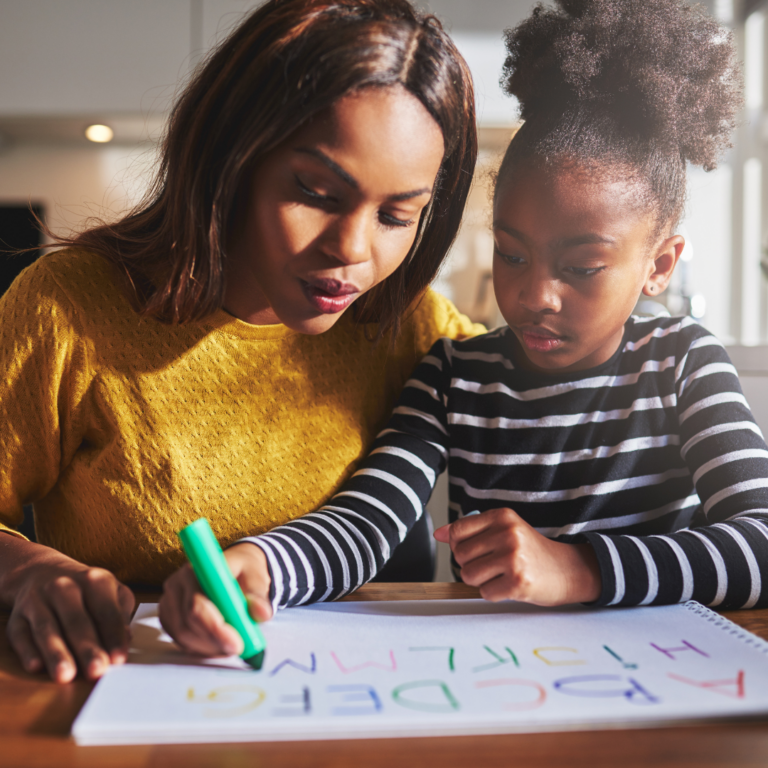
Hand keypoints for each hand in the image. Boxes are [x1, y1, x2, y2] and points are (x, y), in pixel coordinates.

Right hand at [0, 536, 134, 682]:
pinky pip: (20, 634)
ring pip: (47, 628)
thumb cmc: (85, 588)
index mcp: (94, 580)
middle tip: (96, 671)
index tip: (119, 659)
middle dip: (87, 648)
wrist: (42, 570)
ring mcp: (38, 600)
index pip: (107, 612)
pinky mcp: (17, 615)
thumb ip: (120, 614)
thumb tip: (126, 640)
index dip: (114, 636)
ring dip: (56, 653)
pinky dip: (27, 650)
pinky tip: (36, 666)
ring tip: (66, 675)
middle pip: (77, 621)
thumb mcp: (110, 591)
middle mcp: (64, 586)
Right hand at [159, 542, 271, 657]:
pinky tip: (219, 643)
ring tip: (232, 644)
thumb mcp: (257, 576)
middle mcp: (177, 584)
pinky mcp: (169, 617)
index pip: (197, 605)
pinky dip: (201, 648)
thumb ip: (258, 594)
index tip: (237, 644)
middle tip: (239, 649)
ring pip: (183, 636)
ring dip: (209, 647)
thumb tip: (261, 613)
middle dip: (214, 642)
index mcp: (197, 570)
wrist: (235, 568)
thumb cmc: (244, 571)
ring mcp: (169, 602)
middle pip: (187, 624)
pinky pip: (180, 641)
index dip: (215, 629)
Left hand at [434, 508, 601, 605]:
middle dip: (470, 565)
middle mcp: (508, 533)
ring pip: (468, 575)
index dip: (458, 545)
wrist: (567, 570)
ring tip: (500, 575)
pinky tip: (509, 585)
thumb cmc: (530, 551)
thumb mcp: (503, 531)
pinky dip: (493, 593)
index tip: (473, 550)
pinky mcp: (518, 582)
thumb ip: (471, 530)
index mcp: (502, 517)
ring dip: (481, 581)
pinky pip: (485, 592)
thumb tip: (439, 534)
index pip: (457, 530)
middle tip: (491, 565)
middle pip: (460, 555)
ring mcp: (513, 558)